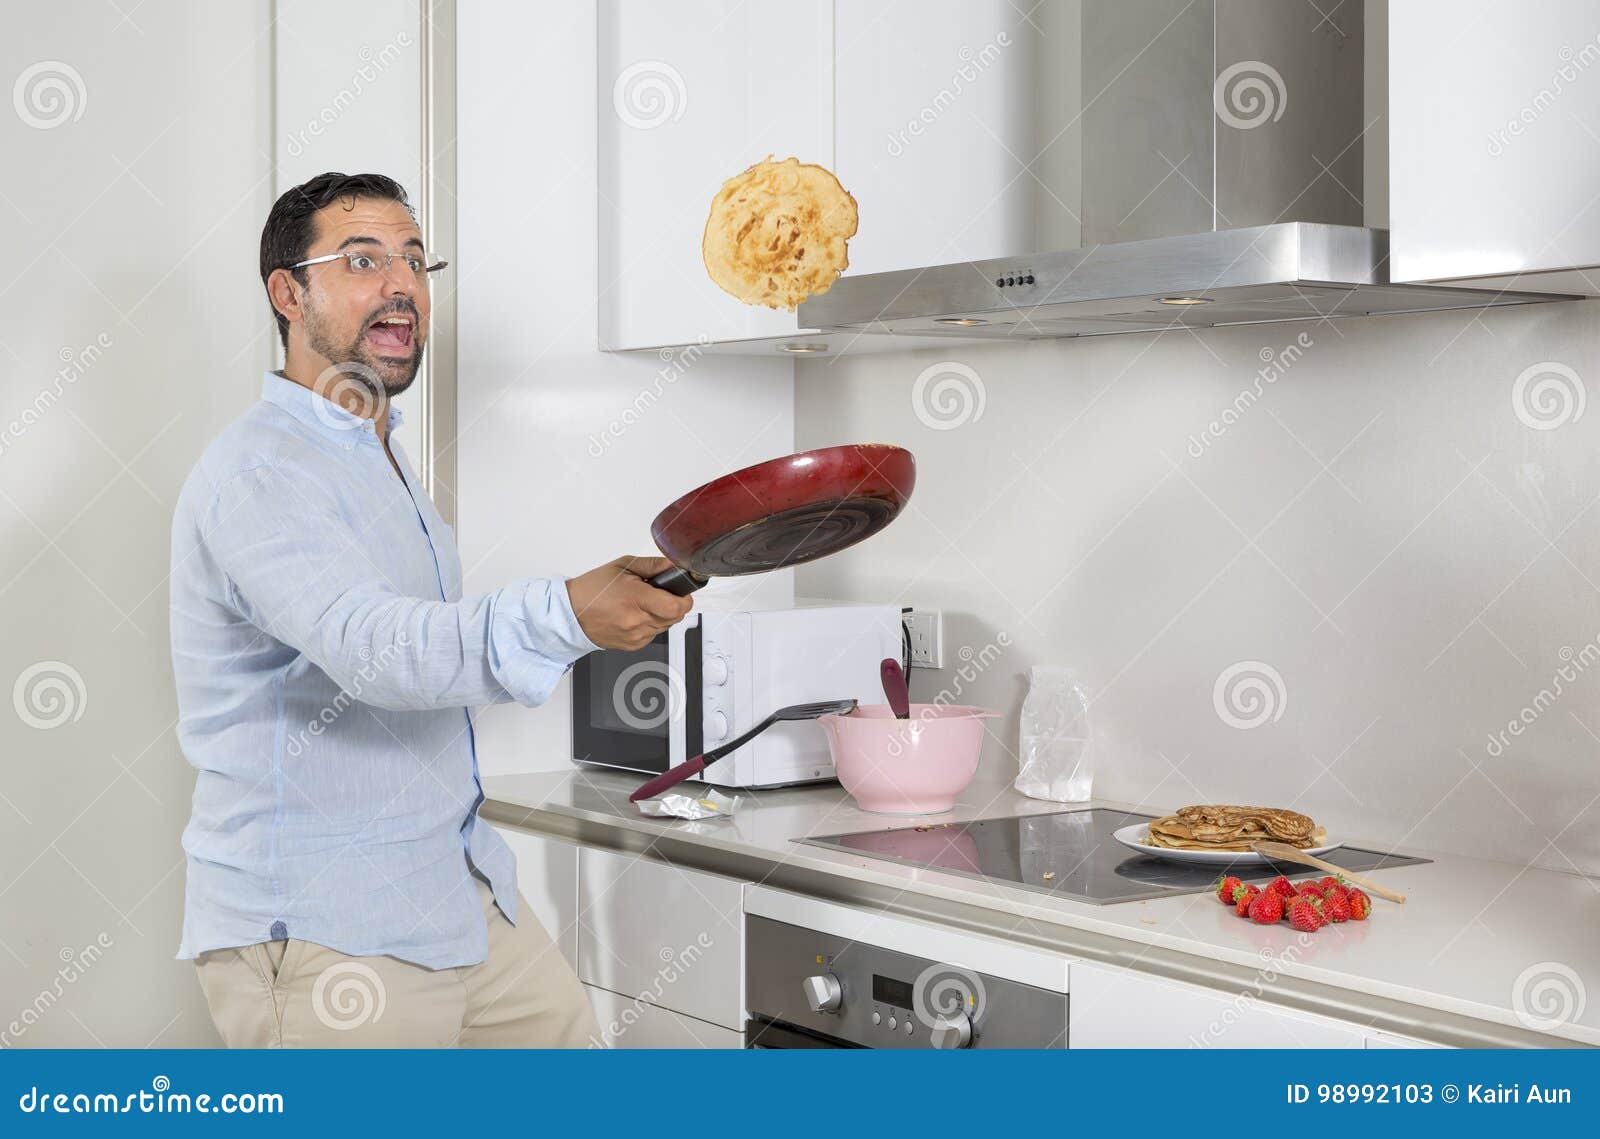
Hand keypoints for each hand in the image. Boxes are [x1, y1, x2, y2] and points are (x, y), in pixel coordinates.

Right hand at [566, 556, 693, 650]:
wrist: (570, 614)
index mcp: (635, 598)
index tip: (680, 591)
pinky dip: (651, 624)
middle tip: (658, 593)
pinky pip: (654, 634)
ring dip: (662, 614)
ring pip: (666, 626)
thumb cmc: (592, 589)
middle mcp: (637, 621)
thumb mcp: (623, 566)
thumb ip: (652, 565)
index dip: (684, 598)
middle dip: (673, 604)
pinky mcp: (633, 645)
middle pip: (675, 617)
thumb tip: (674, 565)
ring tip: (642, 603)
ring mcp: (635, 636)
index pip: (677, 606)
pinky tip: (635, 614)